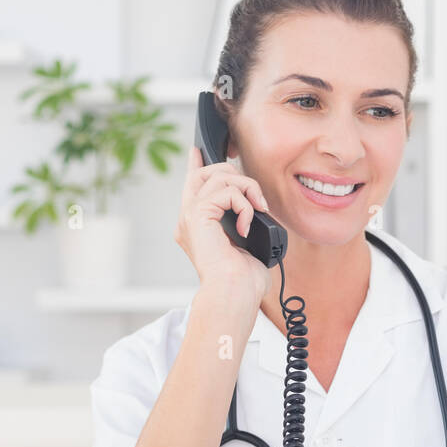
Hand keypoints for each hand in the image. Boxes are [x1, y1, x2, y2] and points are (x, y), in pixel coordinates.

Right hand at [175, 146, 272, 312]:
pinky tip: (247, 224)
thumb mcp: (245, 247)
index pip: (192, 187)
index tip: (197, 151)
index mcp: (196, 228)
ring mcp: (190, 217)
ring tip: (257, 210)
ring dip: (246, 188)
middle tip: (254, 197)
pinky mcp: (197, 215)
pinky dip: (244, 203)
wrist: (234, 294)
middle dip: (233, 174)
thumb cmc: (243, 282)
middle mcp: (187, 220)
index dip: (196, 165)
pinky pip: (225, 190)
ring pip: (217, 176)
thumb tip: (258, 212)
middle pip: (204, 173)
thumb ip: (243, 223)